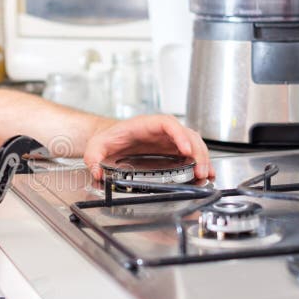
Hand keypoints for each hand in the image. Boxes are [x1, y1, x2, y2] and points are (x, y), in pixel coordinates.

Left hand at [83, 115, 214, 180]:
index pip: (167, 123)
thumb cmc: (107, 139)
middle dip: (197, 152)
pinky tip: (204, 173)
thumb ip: (93, 158)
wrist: (111, 140)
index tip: (186, 149)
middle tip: (200, 170)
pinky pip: (191, 152)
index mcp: (144, 125)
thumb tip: (97, 172)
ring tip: (205, 175)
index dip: (179, 135)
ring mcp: (168, 139)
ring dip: (202, 158)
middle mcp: (160, 130)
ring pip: (193, 143)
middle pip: (186, 134)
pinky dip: (199, 162)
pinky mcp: (172, 149)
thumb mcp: (96, 147)